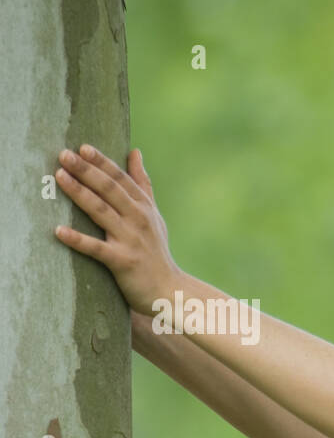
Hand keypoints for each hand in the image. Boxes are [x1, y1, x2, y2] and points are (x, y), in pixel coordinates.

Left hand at [54, 144, 182, 315]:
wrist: (170, 290)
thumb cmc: (156, 252)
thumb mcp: (154, 214)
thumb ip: (142, 184)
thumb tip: (135, 152)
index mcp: (144, 207)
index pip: (122, 179)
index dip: (103, 163)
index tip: (83, 148)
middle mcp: (139, 220)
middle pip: (110, 190)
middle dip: (87, 171)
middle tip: (64, 155)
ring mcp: (131, 240)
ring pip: (102, 212)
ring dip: (80, 194)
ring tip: (60, 177)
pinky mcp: (123, 262)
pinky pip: (97, 249)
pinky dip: (78, 240)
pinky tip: (59, 231)